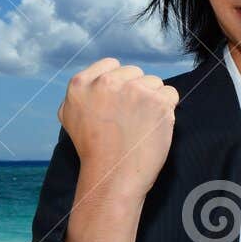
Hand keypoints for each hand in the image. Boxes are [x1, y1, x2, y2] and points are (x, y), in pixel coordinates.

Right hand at [58, 58, 178, 198]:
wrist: (112, 177)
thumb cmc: (93, 151)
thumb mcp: (70, 117)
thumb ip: (82, 94)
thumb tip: (95, 81)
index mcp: (81, 84)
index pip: (111, 65)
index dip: (120, 82)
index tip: (119, 102)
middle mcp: (106, 82)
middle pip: (135, 73)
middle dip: (136, 91)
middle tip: (130, 118)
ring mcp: (134, 90)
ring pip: (154, 82)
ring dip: (153, 100)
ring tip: (141, 125)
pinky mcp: (158, 102)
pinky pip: (171, 94)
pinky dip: (168, 109)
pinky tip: (154, 126)